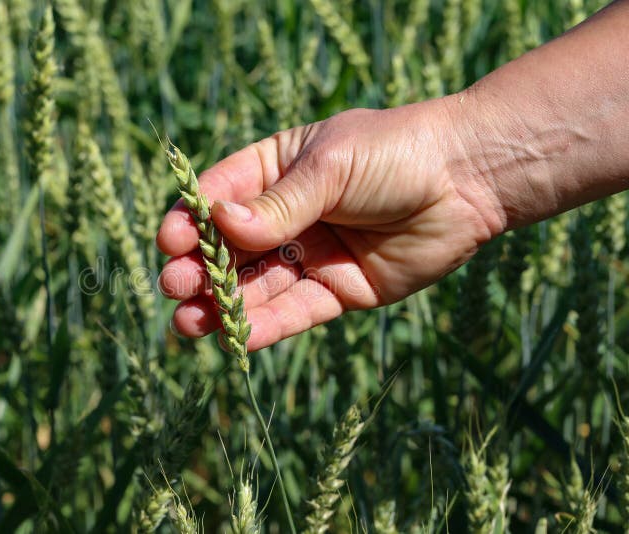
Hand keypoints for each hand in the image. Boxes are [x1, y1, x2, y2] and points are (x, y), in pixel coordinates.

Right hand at [156, 97, 503, 350]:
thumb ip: (278, 204)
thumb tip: (218, 224)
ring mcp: (312, 255)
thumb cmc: (397, 152)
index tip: (170, 240)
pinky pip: (297, 311)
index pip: (222, 196)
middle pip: (233, 247)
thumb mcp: (331, 167)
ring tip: (186, 323)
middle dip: (201, 268)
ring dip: (223, 305)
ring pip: (258, 285)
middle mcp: (288, 215)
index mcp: (277, 170)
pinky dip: (268, 325)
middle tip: (174, 286)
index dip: (193, 219)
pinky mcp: (339, 290)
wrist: (469, 179)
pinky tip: (238, 336)